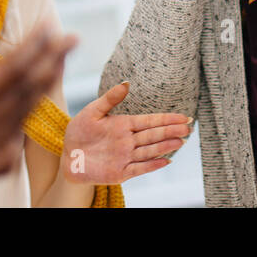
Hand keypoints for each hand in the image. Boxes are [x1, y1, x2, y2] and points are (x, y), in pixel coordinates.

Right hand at [0, 0, 74, 206]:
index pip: (11, 71)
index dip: (36, 47)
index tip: (52, 27)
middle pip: (24, 94)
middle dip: (49, 62)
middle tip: (69, 39)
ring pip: (20, 122)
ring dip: (38, 91)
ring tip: (50, 68)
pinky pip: (7, 151)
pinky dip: (20, 128)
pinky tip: (20, 118)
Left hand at [60, 82, 190, 184]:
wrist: (67, 156)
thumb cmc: (79, 132)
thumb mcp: (92, 111)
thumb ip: (110, 99)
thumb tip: (127, 83)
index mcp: (124, 125)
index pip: (150, 121)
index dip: (166, 119)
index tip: (183, 116)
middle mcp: (129, 141)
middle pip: (154, 135)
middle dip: (171, 131)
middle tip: (189, 127)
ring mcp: (126, 157)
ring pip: (149, 150)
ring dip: (165, 146)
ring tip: (181, 141)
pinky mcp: (120, 173)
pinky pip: (139, 168)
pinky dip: (152, 165)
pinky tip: (166, 160)